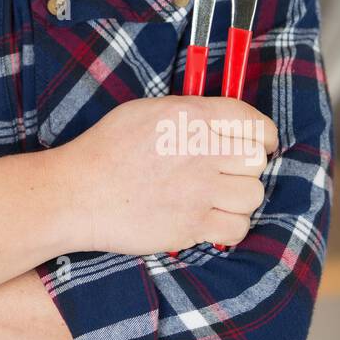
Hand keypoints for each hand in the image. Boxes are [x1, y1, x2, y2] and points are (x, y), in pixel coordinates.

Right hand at [71, 95, 278, 256]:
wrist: (77, 193)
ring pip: (252, 195)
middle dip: (246, 166)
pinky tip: (211, 218)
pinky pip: (237, 227)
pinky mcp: (192, 225)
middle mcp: (200, 151)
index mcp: (189, 116)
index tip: (260, 143)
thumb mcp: (146, 111)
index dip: (262, 134)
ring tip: (217, 196)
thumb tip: (222, 123)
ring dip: (240, 196)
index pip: (251, 121)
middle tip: (229, 172)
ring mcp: (198, 191)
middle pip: (255, 160)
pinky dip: (231, 225)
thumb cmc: (105, 150)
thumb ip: (189, 113)